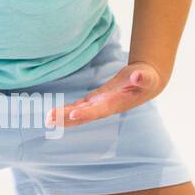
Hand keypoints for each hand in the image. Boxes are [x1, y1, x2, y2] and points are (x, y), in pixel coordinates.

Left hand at [46, 60, 163, 128]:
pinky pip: (78, 107)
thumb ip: (142, 78)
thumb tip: (137, 76)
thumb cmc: (146, 79)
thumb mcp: (147, 77)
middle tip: (50, 119)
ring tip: (47, 119)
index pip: (99, 110)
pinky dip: (66, 110)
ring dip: (63, 116)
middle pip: (84, 115)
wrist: (144, 83)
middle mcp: (105, 107)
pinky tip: (54, 114)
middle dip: (67, 118)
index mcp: (116, 103)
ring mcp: (99, 105)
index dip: (87, 113)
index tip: (73, 114)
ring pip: (78, 112)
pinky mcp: (95, 100)